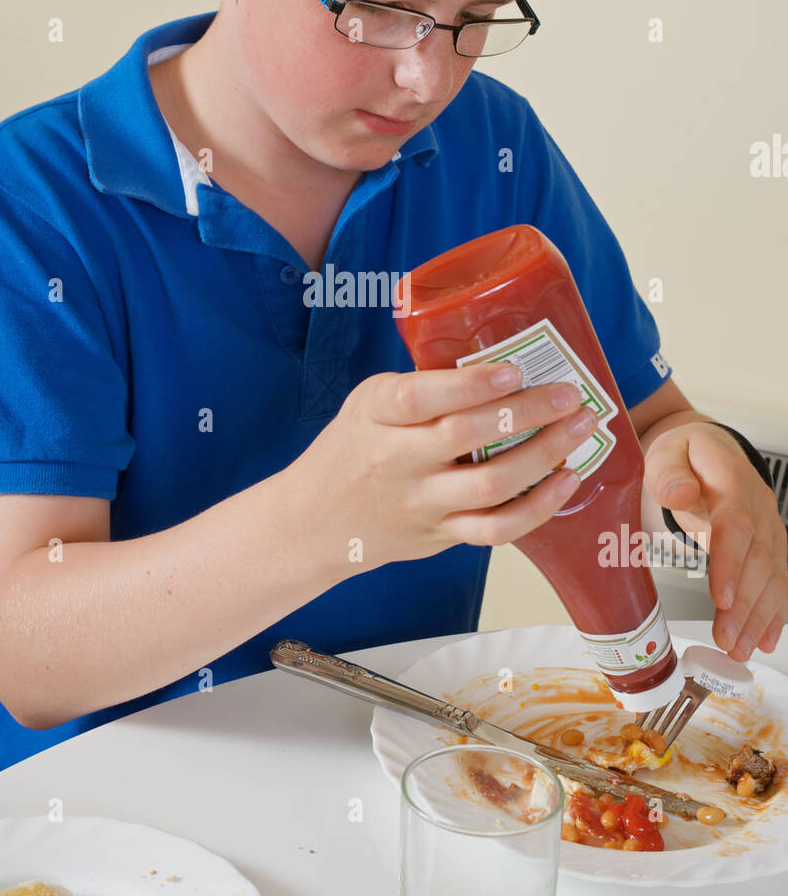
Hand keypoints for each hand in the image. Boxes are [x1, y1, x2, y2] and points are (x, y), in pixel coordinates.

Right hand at [288, 360, 595, 577]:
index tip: (513, 369)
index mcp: (375, 415)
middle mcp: (396, 461)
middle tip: (569, 393)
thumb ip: (423, 388)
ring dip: (544, 456)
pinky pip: (497, 530)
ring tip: (579, 428)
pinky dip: (539, 507)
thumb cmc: (352, 449)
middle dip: (527, 413)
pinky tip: (567, 480)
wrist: (316, 522)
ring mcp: (421, 503)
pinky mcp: (441, 536)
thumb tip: (502, 360)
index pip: (419, 398)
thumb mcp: (368, 403)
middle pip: (465, 438)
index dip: (469, 385)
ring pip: (490, 486)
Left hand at [643, 421, 787, 659]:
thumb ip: (667, 473)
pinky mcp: (770, 546)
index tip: (722, 598)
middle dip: (745, 605)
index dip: (731, 562)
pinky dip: (774, 614)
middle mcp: (759, 506)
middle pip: (758, 559)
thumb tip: (679, 493)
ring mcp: (769, 527)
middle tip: (726, 640)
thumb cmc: (683, 455)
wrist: (708, 450)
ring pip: (772, 577)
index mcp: (732, 479)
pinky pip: (778, 581)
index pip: (735, 524)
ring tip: (740, 650)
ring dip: (759, 618)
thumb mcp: (666, 452)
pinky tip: (764, 639)